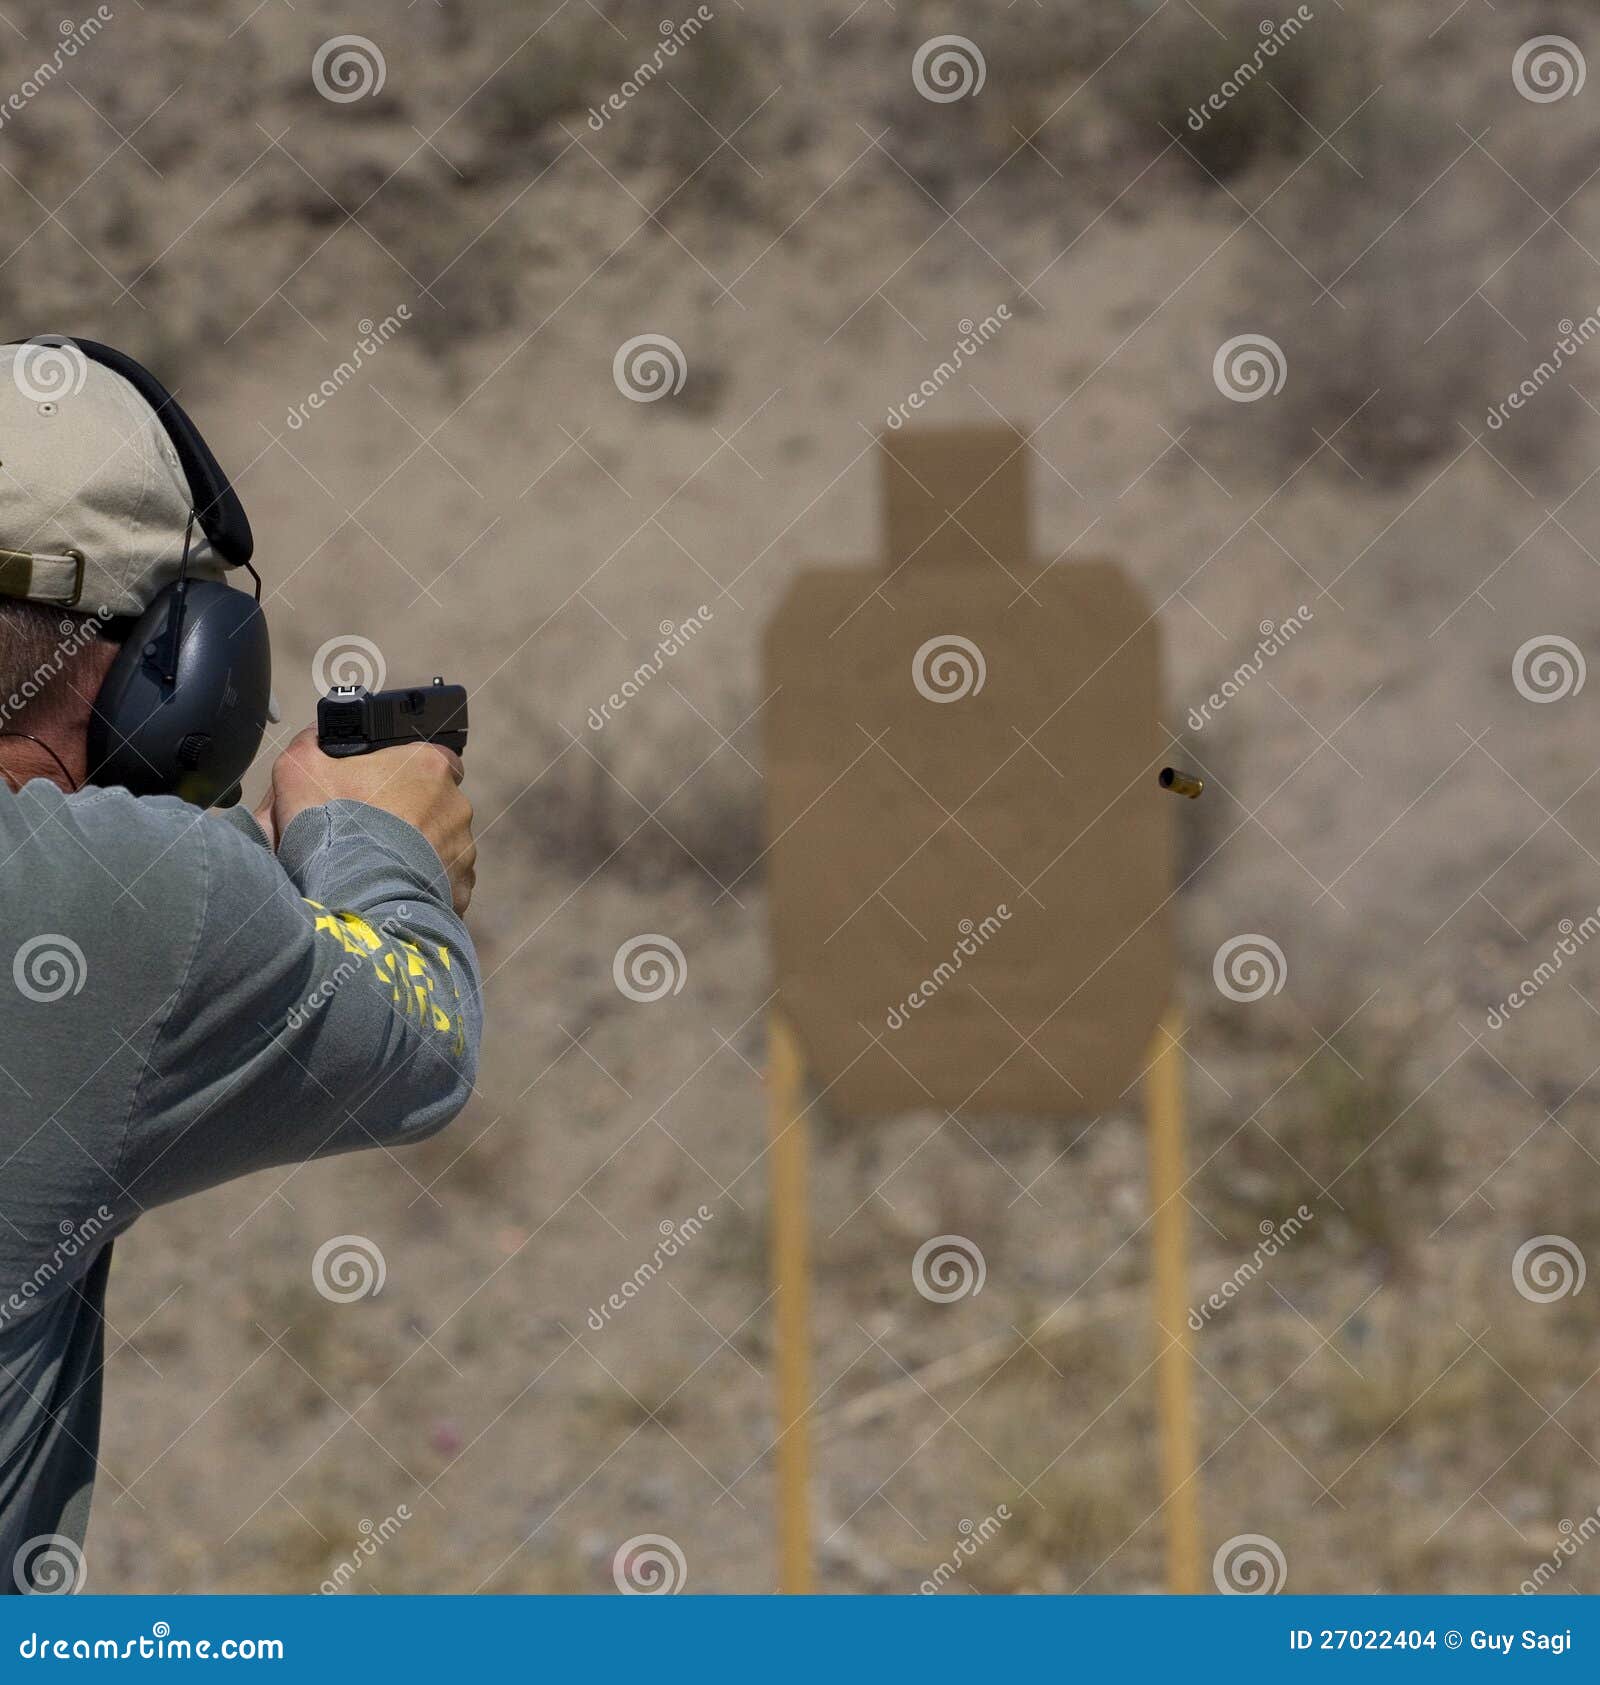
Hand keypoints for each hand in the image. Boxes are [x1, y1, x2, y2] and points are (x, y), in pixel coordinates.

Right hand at [254, 728, 476, 915]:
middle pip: (433, 804)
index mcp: (430, 766)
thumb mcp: (301, 770)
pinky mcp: (460, 888)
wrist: (354, 897)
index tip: (378, 788)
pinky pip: (442, 883)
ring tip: (376, 866)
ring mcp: (463, 850)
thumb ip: (311, 744)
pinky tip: (390, 891)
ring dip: (414, 853)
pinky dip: (420, 887)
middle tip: (370, 832)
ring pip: (439, 845)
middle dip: (406, 816)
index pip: (429, 758)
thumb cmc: (333, 829)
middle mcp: (457, 806)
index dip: (403, 771)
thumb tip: (317, 737)